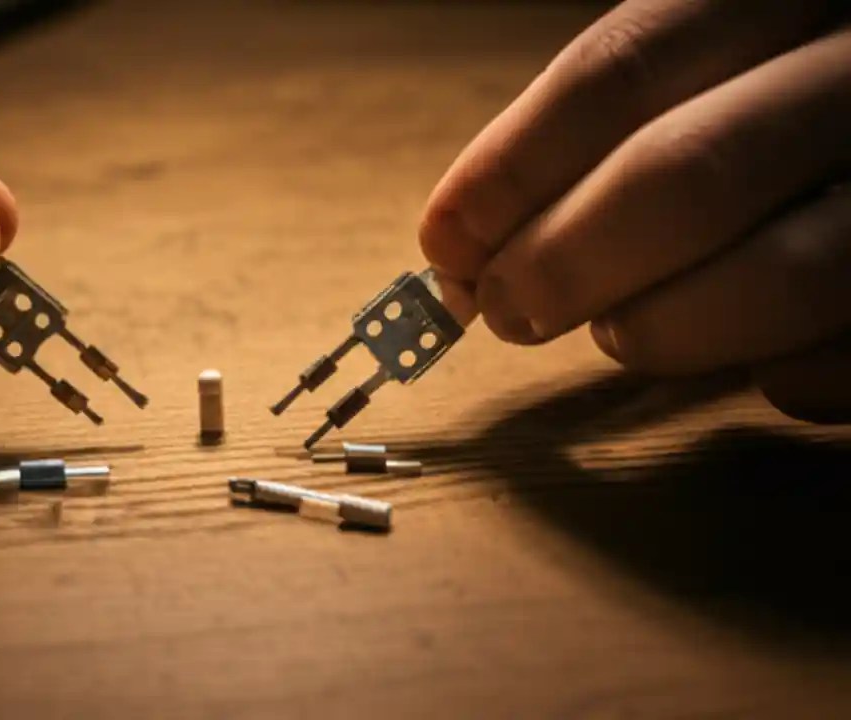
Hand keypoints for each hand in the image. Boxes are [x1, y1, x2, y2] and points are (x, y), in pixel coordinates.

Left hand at [419, 0, 850, 421]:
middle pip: (687, 172)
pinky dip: (775, 375)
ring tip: (623, 331)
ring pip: (784, 275)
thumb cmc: (784, 116)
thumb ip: (607, 133)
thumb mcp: (713, 72)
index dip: (513, 167)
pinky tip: (748, 356)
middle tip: (506, 309)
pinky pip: (841, 358)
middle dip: (565, 262)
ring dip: (660, 328)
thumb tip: (462, 244)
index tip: (447, 242)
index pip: (623, 68)